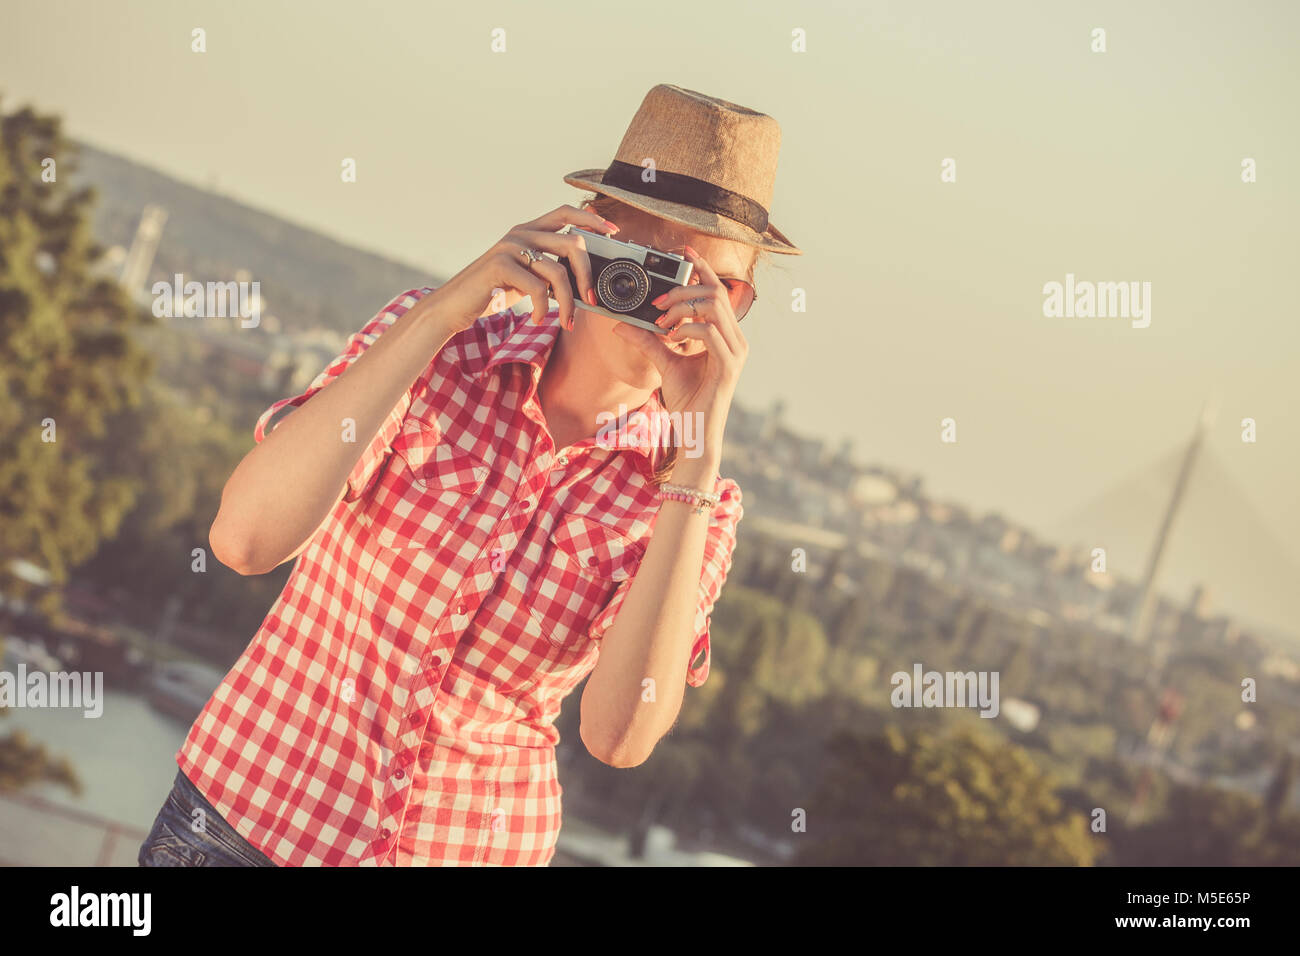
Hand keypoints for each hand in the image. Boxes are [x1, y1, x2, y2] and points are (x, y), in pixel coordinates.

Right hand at [417, 204, 618, 334]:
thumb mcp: (526, 277)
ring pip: (558, 271)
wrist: (454, 304)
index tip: (613, 232)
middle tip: (592, 300)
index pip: (566, 212)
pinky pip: (538, 288)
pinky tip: (538, 320)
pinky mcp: (500, 265)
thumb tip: (585, 283)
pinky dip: (544, 309)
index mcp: (529, 231)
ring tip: (567, 322)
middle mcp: (521, 233)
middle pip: (573, 244)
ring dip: (569, 302)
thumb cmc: (493, 292)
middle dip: (588, 276)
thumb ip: (549, 271)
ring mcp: (510, 247)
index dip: (592, 219)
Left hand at [611, 245, 748, 420]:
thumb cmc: (687, 401)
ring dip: (681, 307)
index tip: (682, 252)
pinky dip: (686, 329)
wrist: (696, 434)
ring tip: (661, 323)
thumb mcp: (663, 363)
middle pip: (716, 291)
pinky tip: (670, 337)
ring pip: (714, 305)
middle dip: (682, 290)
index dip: (701, 268)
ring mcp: (736, 351)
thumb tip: (621, 324)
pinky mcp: (729, 365)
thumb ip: (647, 341)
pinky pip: (708, 332)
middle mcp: (736, 339)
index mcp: (726, 334)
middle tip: (656, 304)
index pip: (717, 290)